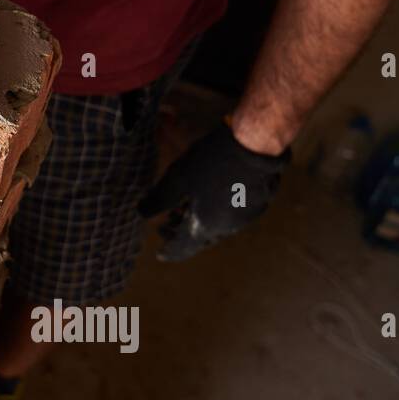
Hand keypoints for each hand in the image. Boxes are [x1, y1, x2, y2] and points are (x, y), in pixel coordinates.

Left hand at [138, 122, 289, 261]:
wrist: (255, 145)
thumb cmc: (211, 161)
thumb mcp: (177, 178)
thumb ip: (158, 199)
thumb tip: (140, 213)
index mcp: (205, 226)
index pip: (183, 247)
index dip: (170, 250)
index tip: (160, 254)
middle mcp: (228, 228)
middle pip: (200, 238)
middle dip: (180, 233)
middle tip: (165, 225)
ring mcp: (246, 217)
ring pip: (217, 226)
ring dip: (198, 222)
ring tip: (182, 209)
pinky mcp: (258, 203)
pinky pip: (231, 215)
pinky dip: (215, 213)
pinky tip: (208, 198)